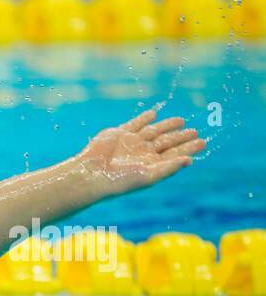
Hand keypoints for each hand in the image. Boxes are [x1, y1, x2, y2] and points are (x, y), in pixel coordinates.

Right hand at [76, 109, 206, 197]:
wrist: (93, 173)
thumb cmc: (120, 180)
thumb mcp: (148, 176)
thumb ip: (169, 168)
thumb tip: (189, 160)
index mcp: (150, 164)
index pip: (174, 154)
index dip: (188, 148)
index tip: (202, 142)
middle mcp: (142, 153)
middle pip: (166, 142)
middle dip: (181, 137)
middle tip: (195, 131)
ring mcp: (131, 142)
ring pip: (154, 131)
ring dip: (167, 125)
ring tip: (181, 120)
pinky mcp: (119, 134)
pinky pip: (135, 123)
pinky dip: (144, 118)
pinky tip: (154, 114)